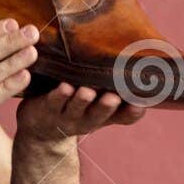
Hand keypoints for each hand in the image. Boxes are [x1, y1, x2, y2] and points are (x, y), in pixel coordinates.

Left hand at [15, 82, 147, 146]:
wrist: (42, 125)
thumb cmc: (78, 105)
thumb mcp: (100, 101)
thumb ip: (118, 87)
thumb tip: (142, 58)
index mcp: (105, 116)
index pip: (124, 117)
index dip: (132, 112)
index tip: (141, 103)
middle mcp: (88, 119)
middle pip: (99, 114)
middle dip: (106, 106)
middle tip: (113, 97)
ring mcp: (66, 116)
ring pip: (75, 108)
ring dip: (82, 101)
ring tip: (87, 92)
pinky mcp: (47, 109)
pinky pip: (53, 102)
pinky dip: (59, 95)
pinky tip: (64, 87)